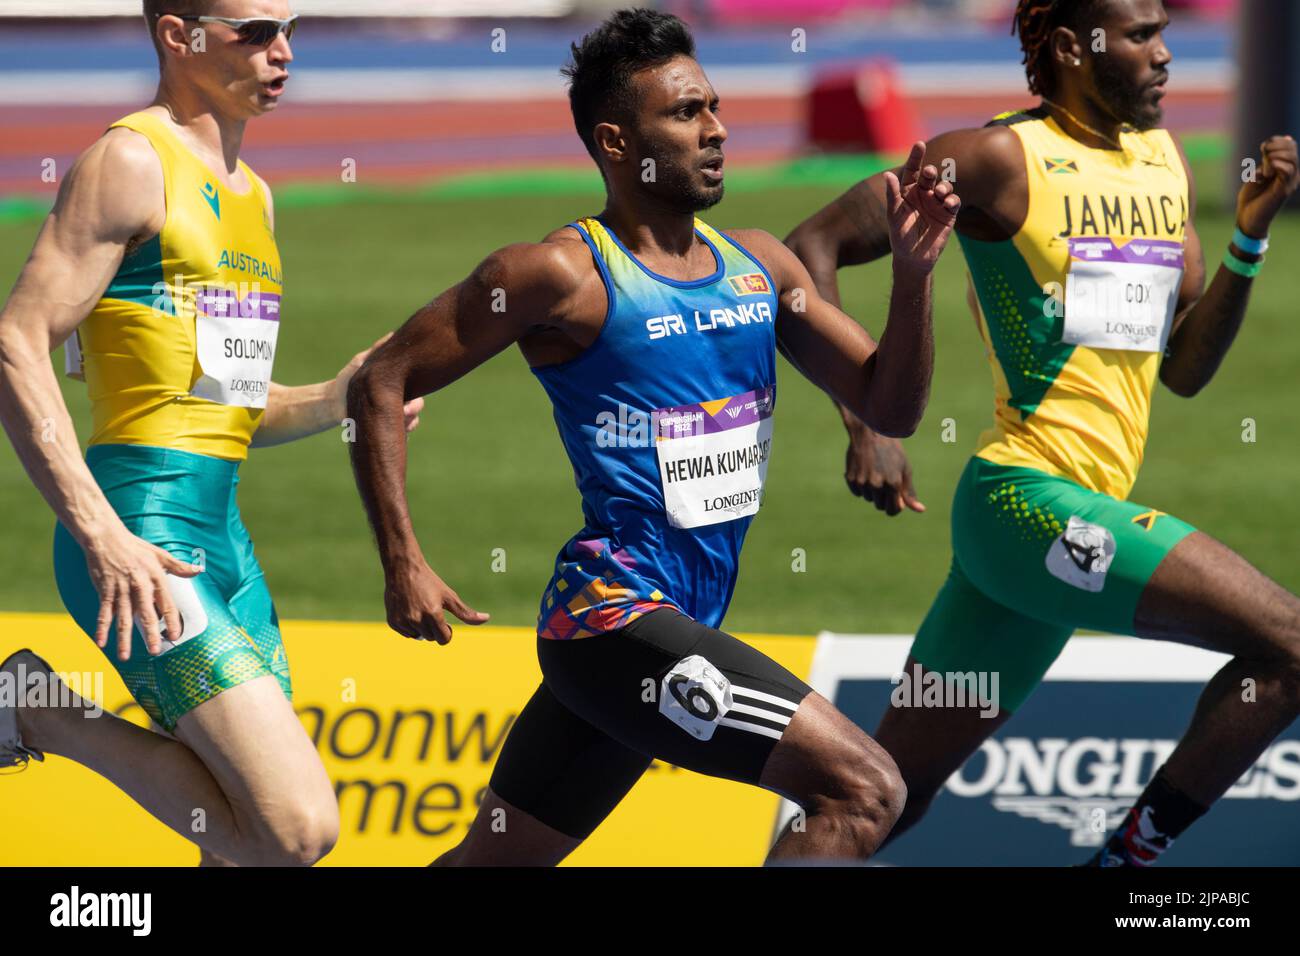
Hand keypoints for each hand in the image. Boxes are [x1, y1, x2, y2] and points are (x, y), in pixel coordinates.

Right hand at [84, 527, 201, 660]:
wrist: (106, 538)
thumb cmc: (135, 547)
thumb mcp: (160, 555)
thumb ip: (179, 566)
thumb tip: (199, 570)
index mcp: (155, 579)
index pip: (167, 604)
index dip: (172, 621)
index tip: (175, 636)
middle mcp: (139, 586)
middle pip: (146, 615)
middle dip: (150, 635)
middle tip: (155, 651)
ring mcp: (121, 590)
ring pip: (123, 619)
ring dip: (124, 639)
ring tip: (125, 656)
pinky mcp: (105, 591)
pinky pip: (104, 613)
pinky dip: (101, 628)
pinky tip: (101, 643)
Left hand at [332, 333, 422, 431]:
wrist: (332, 402)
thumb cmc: (347, 379)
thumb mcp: (361, 362)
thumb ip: (377, 351)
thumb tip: (393, 335)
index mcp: (396, 385)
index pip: (417, 387)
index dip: (418, 389)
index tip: (410, 391)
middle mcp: (398, 401)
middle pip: (418, 405)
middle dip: (414, 408)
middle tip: (405, 409)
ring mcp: (393, 417)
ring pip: (412, 421)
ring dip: (409, 421)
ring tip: (399, 419)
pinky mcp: (385, 431)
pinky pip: (402, 434)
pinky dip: (402, 432)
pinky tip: (394, 431)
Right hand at [384, 557, 488, 643]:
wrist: (403, 569)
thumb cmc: (429, 582)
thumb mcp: (449, 596)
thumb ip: (466, 613)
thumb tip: (487, 618)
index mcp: (433, 614)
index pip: (444, 639)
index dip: (447, 632)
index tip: (446, 623)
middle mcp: (417, 619)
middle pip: (431, 637)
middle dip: (434, 628)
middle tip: (431, 611)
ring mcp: (403, 621)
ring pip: (418, 636)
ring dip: (421, 628)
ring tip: (419, 609)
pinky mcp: (392, 621)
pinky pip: (405, 633)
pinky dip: (409, 626)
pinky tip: (409, 610)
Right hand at [844, 422, 923, 515]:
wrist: (870, 433)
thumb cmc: (892, 451)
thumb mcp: (905, 469)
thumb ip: (909, 492)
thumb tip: (920, 510)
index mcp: (893, 484)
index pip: (892, 510)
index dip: (895, 506)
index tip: (895, 500)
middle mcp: (876, 485)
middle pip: (879, 506)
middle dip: (883, 497)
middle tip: (884, 479)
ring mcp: (862, 482)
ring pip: (868, 498)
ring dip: (872, 490)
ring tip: (874, 471)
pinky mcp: (851, 479)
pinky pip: (857, 492)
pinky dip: (861, 485)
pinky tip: (864, 471)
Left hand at [885, 141, 961, 274]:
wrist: (914, 258)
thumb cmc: (900, 236)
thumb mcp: (894, 216)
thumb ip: (892, 195)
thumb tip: (888, 174)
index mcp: (908, 191)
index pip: (912, 170)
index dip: (915, 157)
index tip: (919, 144)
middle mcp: (923, 193)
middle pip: (929, 176)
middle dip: (930, 172)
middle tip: (929, 173)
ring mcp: (937, 202)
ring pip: (944, 186)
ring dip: (943, 186)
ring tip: (938, 193)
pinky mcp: (949, 214)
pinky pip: (954, 201)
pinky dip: (952, 200)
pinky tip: (947, 204)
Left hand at [1237, 135, 1298, 238]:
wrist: (1246, 218)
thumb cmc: (1251, 198)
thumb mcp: (1257, 174)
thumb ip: (1267, 160)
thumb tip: (1283, 139)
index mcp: (1285, 169)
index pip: (1290, 147)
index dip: (1278, 141)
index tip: (1263, 146)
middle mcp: (1290, 175)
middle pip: (1292, 150)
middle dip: (1277, 146)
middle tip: (1263, 151)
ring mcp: (1289, 183)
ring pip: (1292, 159)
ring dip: (1276, 155)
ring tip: (1265, 160)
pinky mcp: (1283, 190)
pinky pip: (1287, 172)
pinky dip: (1278, 165)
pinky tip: (1267, 167)